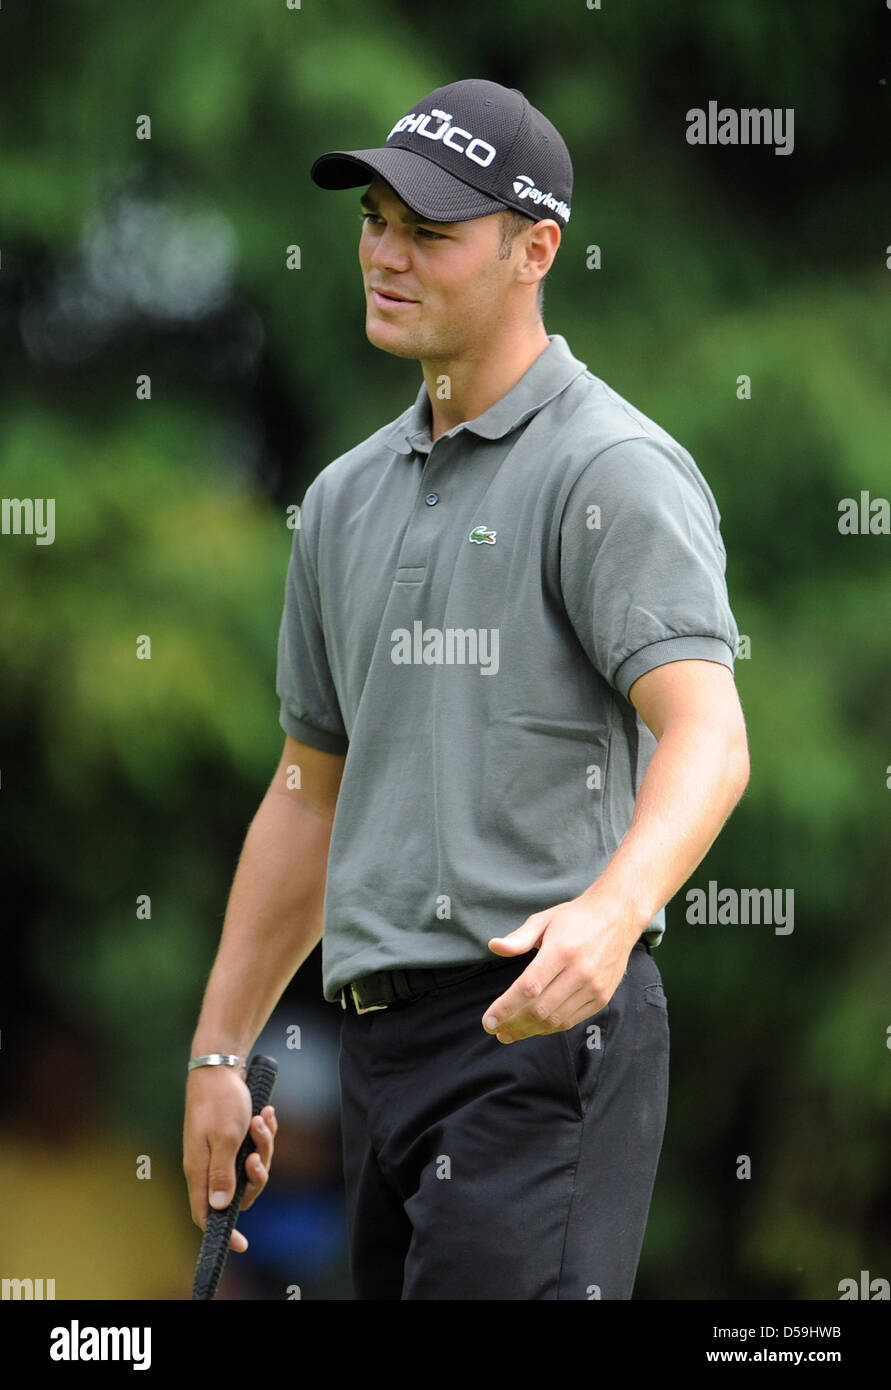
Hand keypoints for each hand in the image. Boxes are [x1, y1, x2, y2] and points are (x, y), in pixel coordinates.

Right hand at [183, 1065, 277, 1252]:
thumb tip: (221, 1207)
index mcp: (199, 1169)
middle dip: (258, 1171)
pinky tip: (266, 1113)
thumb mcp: (225, 1138)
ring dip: (263, 1145)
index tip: (242, 1245)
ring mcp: (220, 1151)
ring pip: (250, 1167)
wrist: (220, 1065)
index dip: (223, 1230)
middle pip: (239, 1189)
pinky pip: (253, 1147)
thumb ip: (222, 1174)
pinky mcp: (231, 1137)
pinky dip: (263, 1133)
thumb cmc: (219, 1100)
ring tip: (263, 1119)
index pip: (206, 1213)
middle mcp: (208, 1164)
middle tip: (259, 1148)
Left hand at [480, 892, 638, 1042]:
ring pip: (555, 1020)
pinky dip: (550, 1028)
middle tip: (493, 1028)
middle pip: (540, 1009)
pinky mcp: (602, 997)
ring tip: (508, 1034)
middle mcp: (580, 972)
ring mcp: (594, 987)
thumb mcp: (544, 919)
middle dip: (512, 1023)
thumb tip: (494, 947)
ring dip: (528, 1031)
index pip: (528, 988)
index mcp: (562, 950)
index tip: (488, 1020)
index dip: (506, 1008)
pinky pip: (572, 1021)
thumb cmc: (575, 918)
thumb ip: (518, 937)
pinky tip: (533, 1028)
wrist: (618, 917)